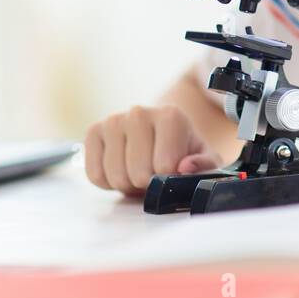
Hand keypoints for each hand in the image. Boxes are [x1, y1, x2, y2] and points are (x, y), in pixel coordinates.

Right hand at [83, 104, 222, 194]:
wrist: (157, 140)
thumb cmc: (182, 153)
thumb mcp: (205, 160)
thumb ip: (205, 165)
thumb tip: (185, 167)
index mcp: (170, 115)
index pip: (165, 166)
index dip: (168, 179)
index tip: (172, 171)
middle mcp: (139, 112)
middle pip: (139, 173)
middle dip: (147, 184)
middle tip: (154, 175)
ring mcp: (114, 120)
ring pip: (116, 176)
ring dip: (128, 185)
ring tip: (138, 172)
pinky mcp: (93, 132)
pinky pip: (95, 174)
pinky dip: (108, 183)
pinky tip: (121, 169)